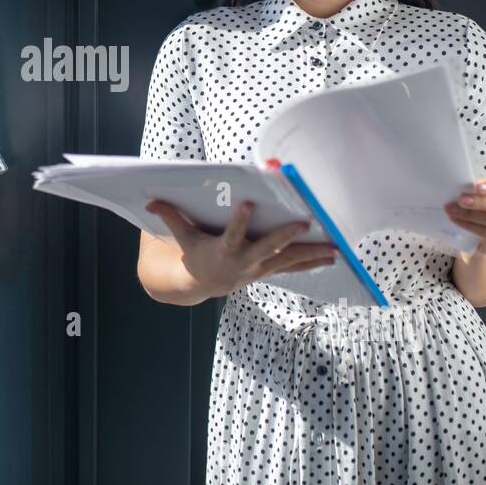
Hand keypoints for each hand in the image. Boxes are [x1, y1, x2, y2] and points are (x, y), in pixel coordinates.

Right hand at [144, 198, 338, 299]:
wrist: (202, 284)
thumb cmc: (194, 253)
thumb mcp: (181, 236)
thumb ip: (171, 216)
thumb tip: (150, 200)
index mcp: (223, 250)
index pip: (232, 234)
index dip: (240, 220)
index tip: (249, 203)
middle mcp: (245, 261)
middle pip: (269, 248)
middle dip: (287, 237)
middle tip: (305, 224)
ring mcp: (260, 268)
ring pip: (289, 260)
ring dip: (312, 253)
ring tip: (335, 247)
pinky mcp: (269, 269)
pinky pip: (294, 265)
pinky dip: (313, 261)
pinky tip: (333, 256)